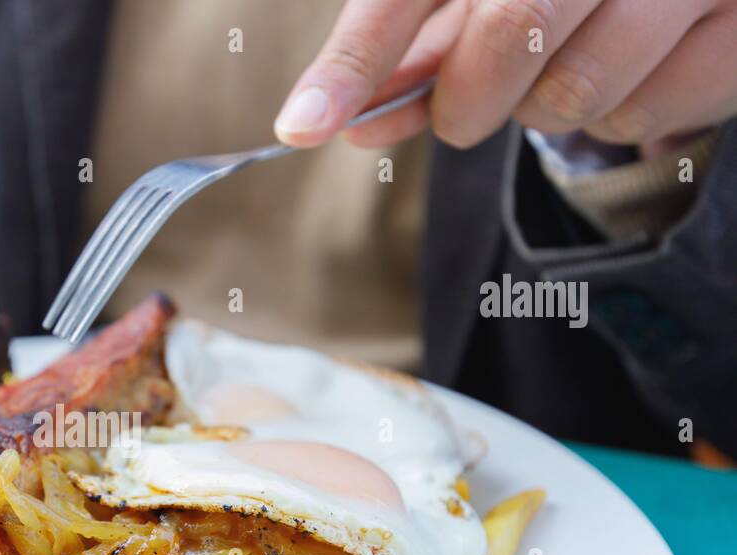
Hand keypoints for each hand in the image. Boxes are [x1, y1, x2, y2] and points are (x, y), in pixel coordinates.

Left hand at [274, 0, 736, 152]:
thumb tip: (328, 119)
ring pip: (579, 91)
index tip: (303, 125)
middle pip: (510, 32)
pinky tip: (634, 62)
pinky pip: (648, 113)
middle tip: (465, 106)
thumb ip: (408, 41)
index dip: (356, 59)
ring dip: (546, 107)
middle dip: (465, 98)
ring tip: (568, 59)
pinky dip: (619, 112)